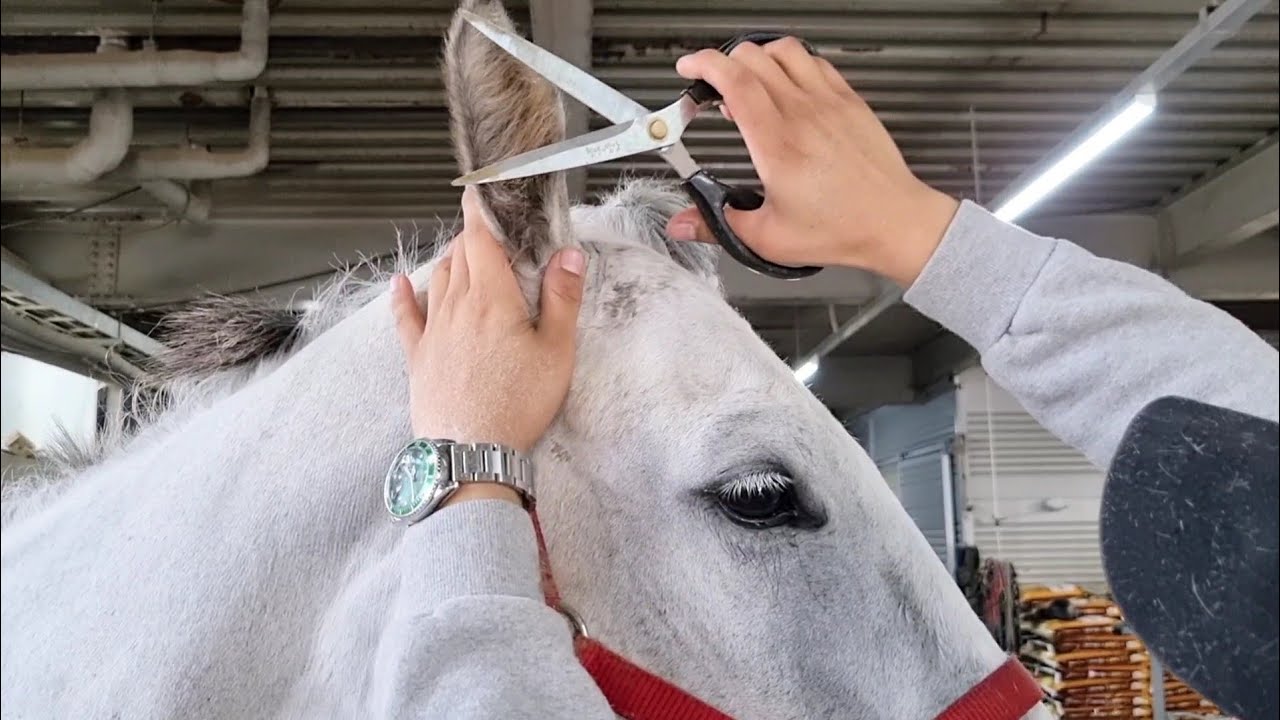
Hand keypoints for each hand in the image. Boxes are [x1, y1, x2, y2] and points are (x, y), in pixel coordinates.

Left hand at [390, 186, 586, 503]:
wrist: (471, 453)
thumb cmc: (517, 405)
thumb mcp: (556, 352)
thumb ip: (561, 298)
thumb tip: (568, 254)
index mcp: (492, 298)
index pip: (479, 238)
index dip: (480, 210)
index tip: (482, 190)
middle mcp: (456, 306)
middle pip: (460, 254)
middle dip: (474, 235)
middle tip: (493, 231)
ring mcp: (433, 331)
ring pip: (438, 278)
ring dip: (452, 260)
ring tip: (467, 255)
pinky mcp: (418, 357)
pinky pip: (406, 317)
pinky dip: (403, 295)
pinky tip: (400, 282)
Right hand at [664, 40, 960, 286]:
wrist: (894, 222)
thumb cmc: (841, 229)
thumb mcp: (768, 238)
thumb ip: (717, 225)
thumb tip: (682, 224)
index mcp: (777, 145)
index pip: (734, 81)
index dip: (704, 65)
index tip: (688, 69)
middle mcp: (802, 114)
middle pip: (753, 57)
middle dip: (722, 63)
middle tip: (713, 87)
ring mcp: (829, 102)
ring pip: (784, 50)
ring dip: (757, 58)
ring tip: (748, 82)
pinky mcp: (849, 101)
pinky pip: (815, 62)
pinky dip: (791, 63)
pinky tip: (785, 86)